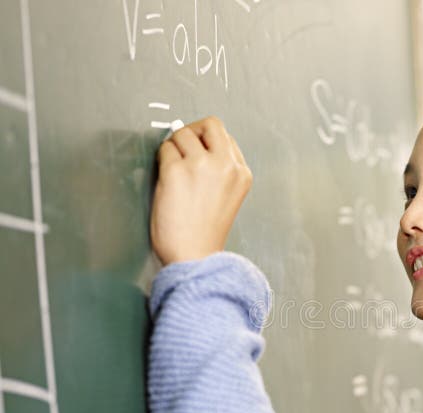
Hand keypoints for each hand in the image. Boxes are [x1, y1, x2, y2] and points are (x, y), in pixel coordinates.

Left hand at [150, 116, 252, 264]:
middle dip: (193, 133)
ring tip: (174, 174)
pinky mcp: (176, 171)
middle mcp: (226, 165)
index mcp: (241, 173)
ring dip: (174, 149)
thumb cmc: (205, 233)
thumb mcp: (228, 196)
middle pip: (209, 125)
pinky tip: (166, 181)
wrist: (194, 256)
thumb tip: (197, 143)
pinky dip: (161, 161)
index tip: (197, 155)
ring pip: (183, 134)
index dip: (207, 144)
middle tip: (183, 151)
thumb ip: (220, 170)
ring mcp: (202, 166)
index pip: (225, 138)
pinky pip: (164, 149)